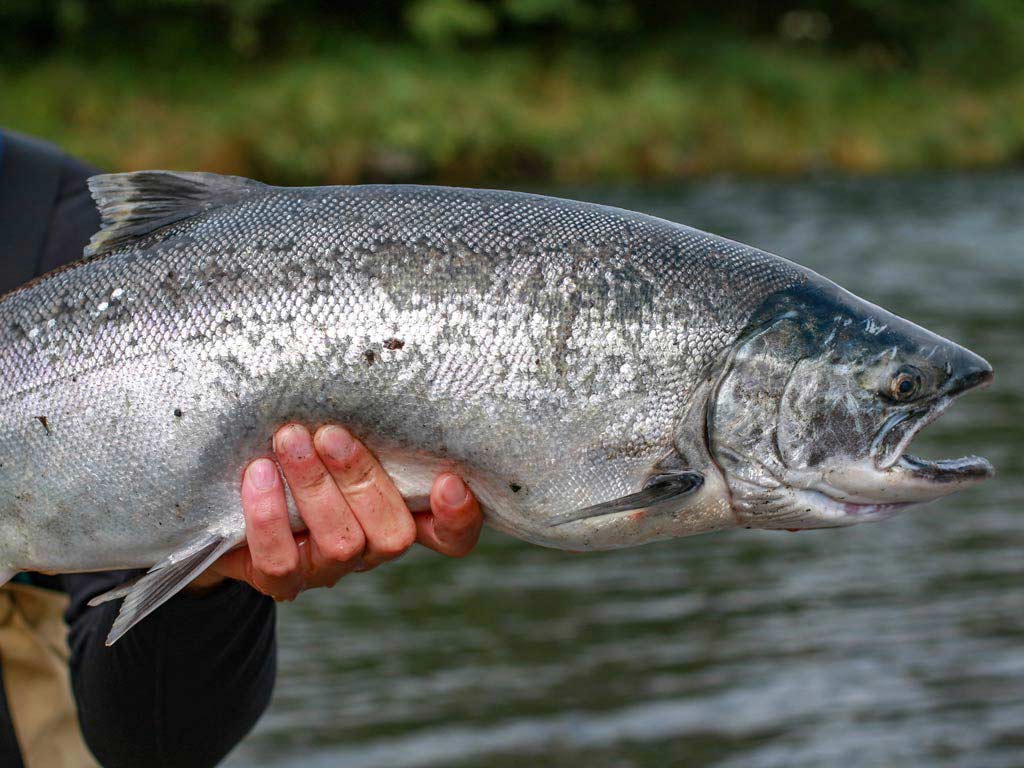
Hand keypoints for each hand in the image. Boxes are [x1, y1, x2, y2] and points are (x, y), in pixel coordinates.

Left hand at [189, 423, 482, 598]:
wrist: (230, 495)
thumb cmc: (299, 451)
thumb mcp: (336, 436)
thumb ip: (365, 422)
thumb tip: (371, 371)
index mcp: (399, 513)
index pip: (451, 537)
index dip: (458, 517)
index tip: (447, 480)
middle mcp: (371, 547)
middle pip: (394, 534)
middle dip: (362, 479)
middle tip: (330, 433)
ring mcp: (328, 569)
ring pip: (341, 544)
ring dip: (315, 487)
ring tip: (289, 439)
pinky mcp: (280, 580)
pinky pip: (280, 560)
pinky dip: (268, 514)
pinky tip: (259, 472)